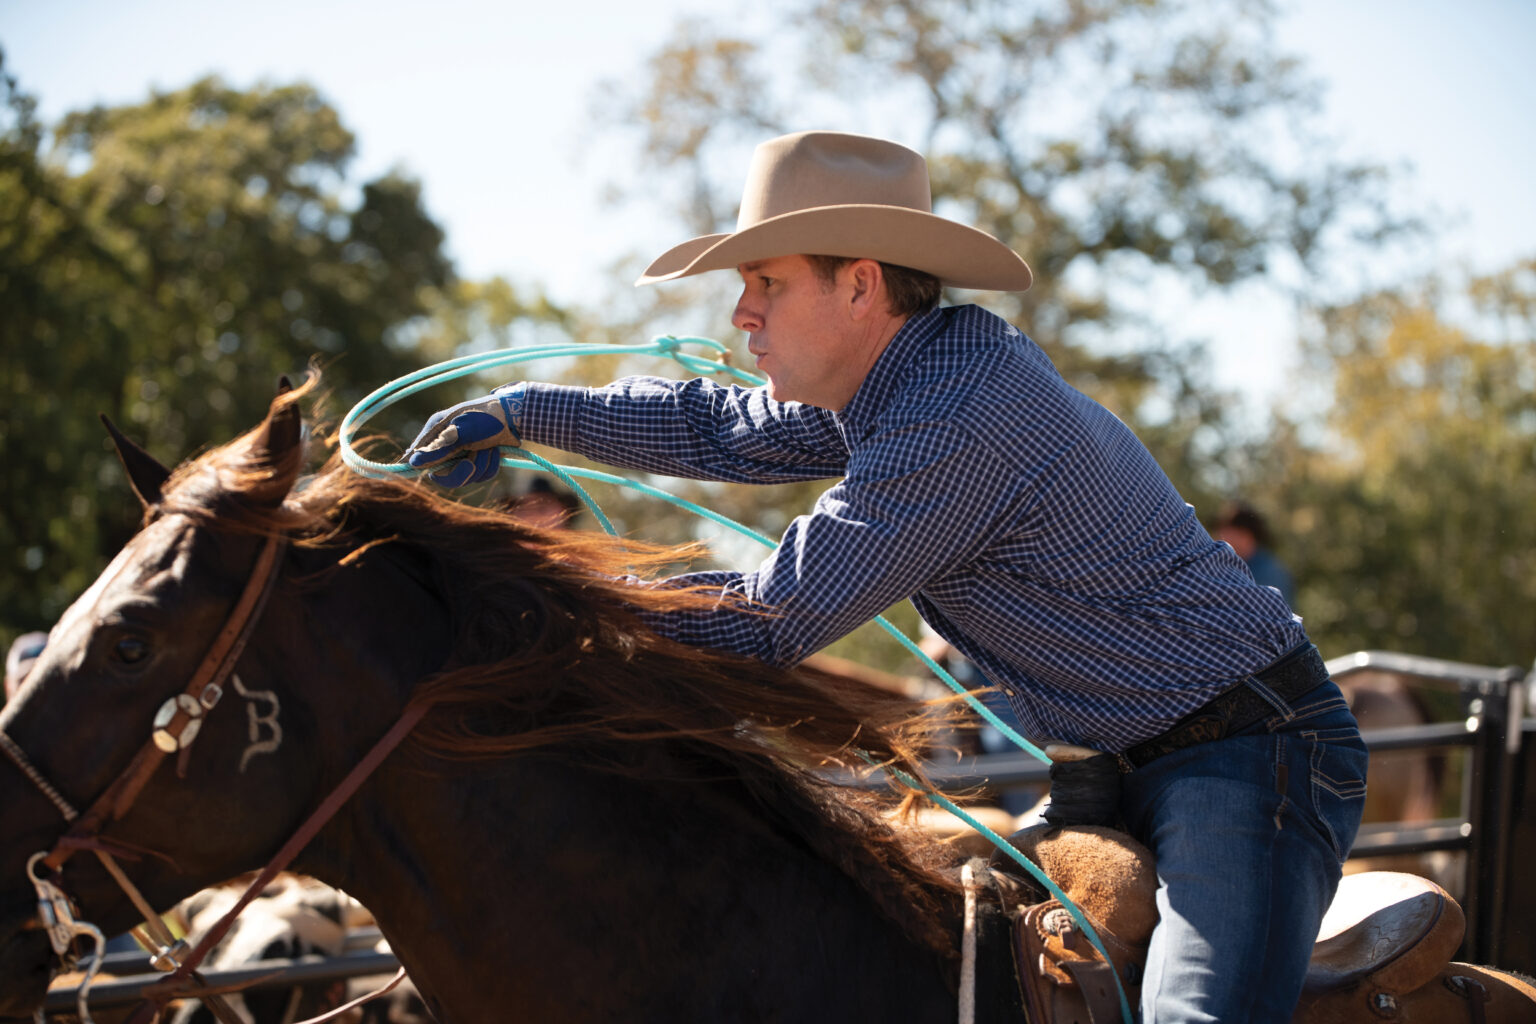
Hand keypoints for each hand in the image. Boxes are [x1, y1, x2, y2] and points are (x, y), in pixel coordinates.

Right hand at [405, 384, 523, 486]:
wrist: (513, 416)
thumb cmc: (485, 418)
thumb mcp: (462, 432)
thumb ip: (439, 448)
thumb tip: (413, 462)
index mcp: (436, 433)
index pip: (420, 458)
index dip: (428, 468)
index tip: (443, 468)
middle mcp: (446, 445)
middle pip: (444, 476)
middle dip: (462, 471)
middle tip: (471, 463)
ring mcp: (462, 455)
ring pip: (466, 477)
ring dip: (480, 464)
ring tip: (488, 448)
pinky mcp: (478, 461)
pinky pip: (481, 476)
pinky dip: (490, 466)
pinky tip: (495, 451)